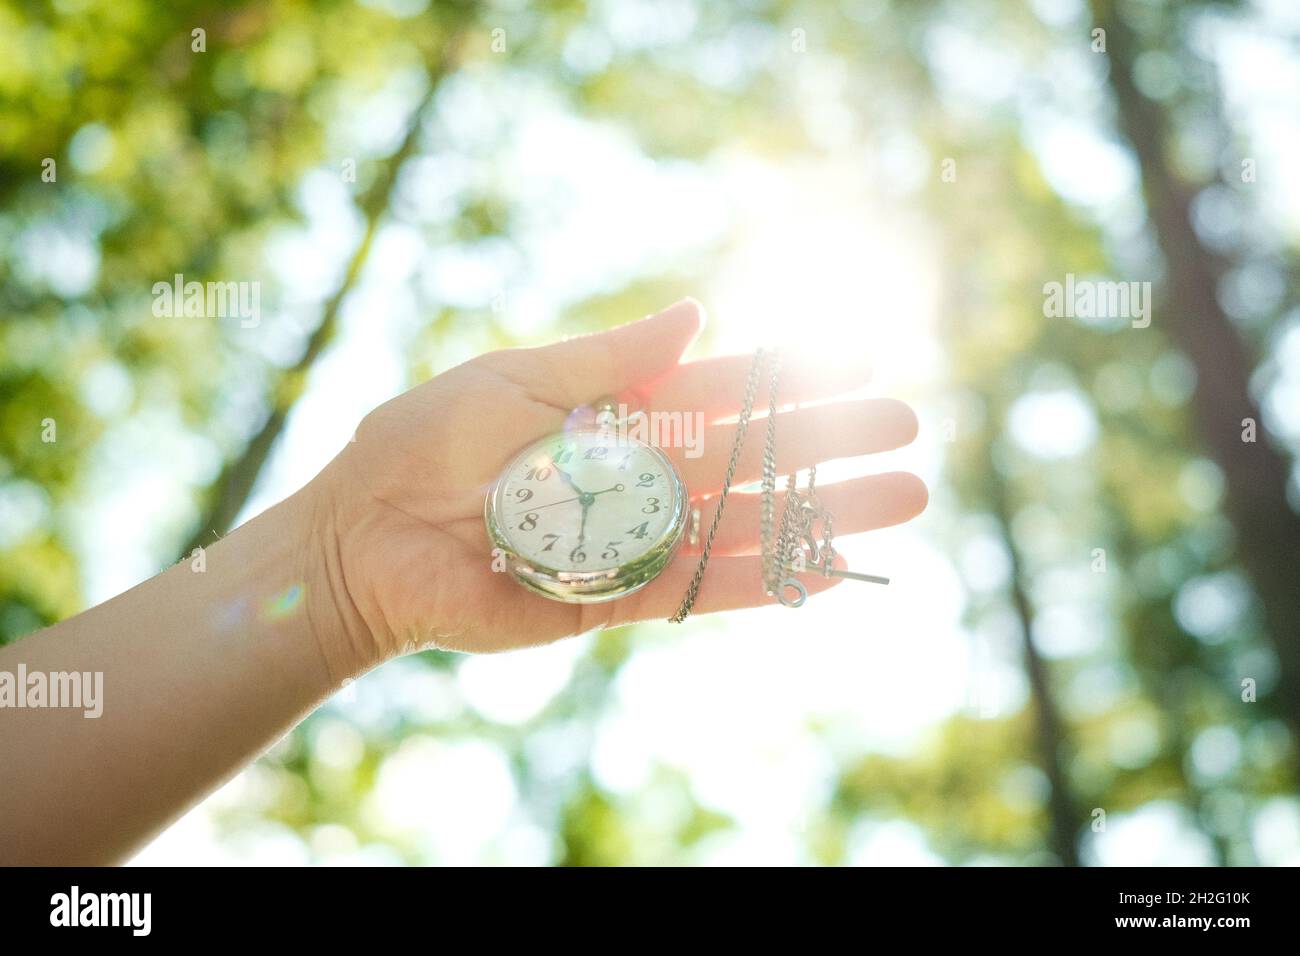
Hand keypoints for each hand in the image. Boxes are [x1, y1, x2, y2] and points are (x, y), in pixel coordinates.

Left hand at [307, 299, 926, 673]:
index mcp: (620, 413)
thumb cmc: (425, 442)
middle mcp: (640, 476)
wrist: (364, 535)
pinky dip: (760, 583)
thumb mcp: (518, 377)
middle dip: (831, 446)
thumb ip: (612, 358)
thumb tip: (700, 311)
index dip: (791, 380)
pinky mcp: (613, 600)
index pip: (724, 392)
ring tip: (905, 502)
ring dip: (823, 516)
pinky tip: (826, 569)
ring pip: (746, 526)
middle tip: (911, 431)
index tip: (861, 362)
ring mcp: (634, 540)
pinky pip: (698, 591)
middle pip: (755, 460)